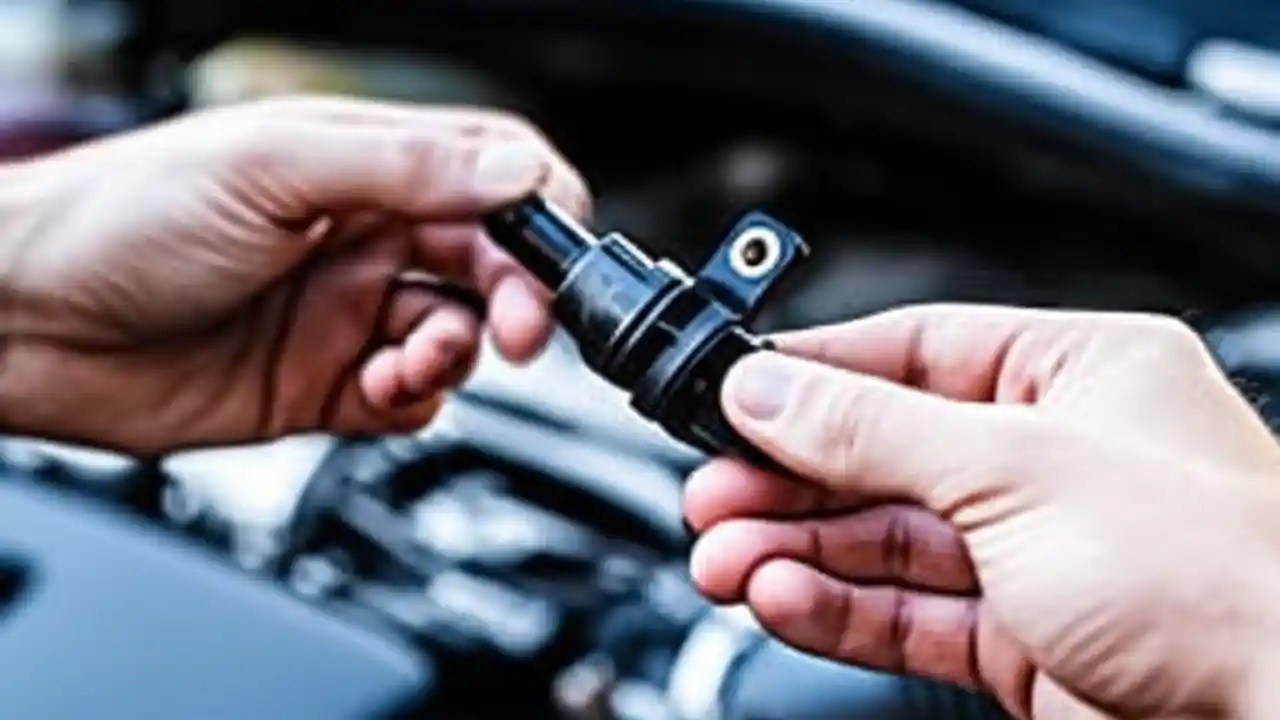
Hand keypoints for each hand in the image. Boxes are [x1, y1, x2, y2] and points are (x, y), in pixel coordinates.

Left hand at [0, 96, 588, 454]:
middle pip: (490, 264)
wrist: (25, 323)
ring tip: (414, 358)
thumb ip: (408, 169)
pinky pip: (410, 399)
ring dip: (459, 353)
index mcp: (361, 166)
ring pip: (458, 337)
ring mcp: (347, 312)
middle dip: (516, 297)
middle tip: (517, 328)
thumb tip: (519, 171)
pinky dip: (416, 399)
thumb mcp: (277, 168)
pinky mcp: (325, 385)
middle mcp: (365, 236)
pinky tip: (380, 388)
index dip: (535, 210)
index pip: (488, 175)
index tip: (552, 251)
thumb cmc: (122, 219)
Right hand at [684, 305, 1279, 719]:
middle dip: (789, 477)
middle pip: (884, 453)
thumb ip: (874, 429)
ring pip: (884, 541)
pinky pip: (905, 613)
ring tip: (726, 557)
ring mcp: (1037, 555)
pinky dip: (836, 608)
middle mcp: (1056, 459)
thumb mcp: (1016, 470)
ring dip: (796, 549)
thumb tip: (769, 387)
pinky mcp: (1024, 642)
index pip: (913, 352)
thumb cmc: (1229, 579)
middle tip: (712, 492)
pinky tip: (783, 599)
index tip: (732, 394)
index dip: (814, 375)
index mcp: (1077, 376)